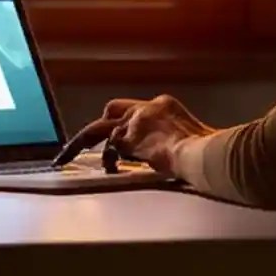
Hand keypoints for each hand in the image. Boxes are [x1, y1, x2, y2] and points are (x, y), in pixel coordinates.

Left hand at [60, 95, 214, 174]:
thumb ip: (175, 140)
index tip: (121, 136)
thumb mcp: (194, 138)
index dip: (126, 124)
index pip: (138, 111)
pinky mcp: (128, 138)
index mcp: (166, 106)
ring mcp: (136, 122)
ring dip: (83, 143)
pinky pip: (110, 150)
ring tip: (66, 157)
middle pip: (113, 109)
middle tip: (80, 142)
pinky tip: (108, 169)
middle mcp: (148, 107)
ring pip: (100, 128)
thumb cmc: (209, 152)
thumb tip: (175, 154)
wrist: (204, 153)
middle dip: (99, 126)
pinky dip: (106, 161)